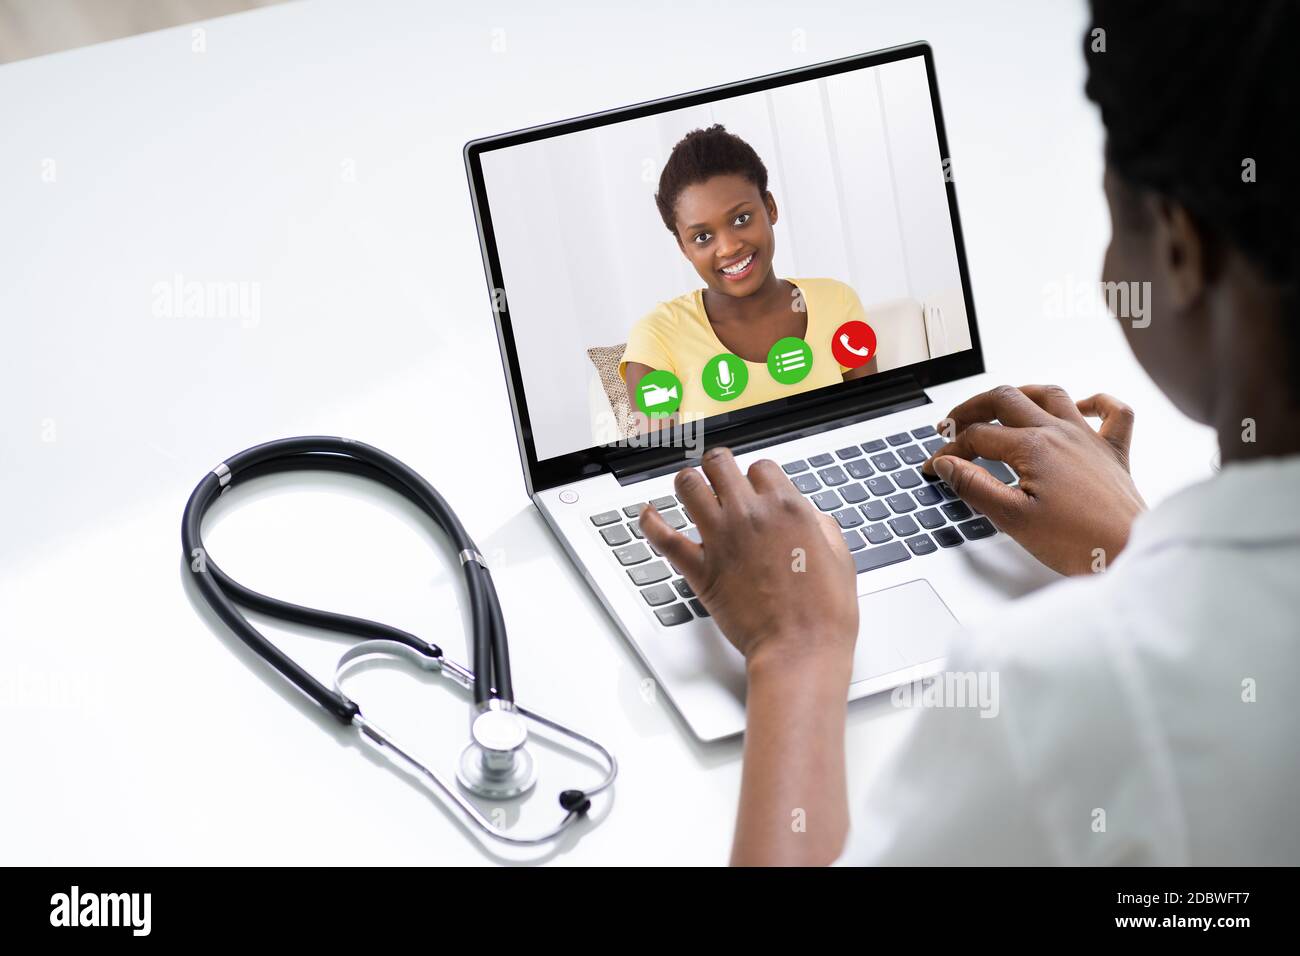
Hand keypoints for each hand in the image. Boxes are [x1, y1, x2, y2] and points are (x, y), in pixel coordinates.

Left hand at [639, 447, 858, 671]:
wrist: (800, 648)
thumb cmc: (823, 612)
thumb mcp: (840, 556)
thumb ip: (821, 525)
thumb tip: (808, 515)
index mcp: (787, 507)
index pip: (760, 467)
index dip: (758, 477)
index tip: (756, 489)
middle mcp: (750, 514)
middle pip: (719, 463)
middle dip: (718, 467)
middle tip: (718, 480)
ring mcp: (721, 538)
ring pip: (688, 485)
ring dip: (688, 484)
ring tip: (691, 491)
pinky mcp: (699, 568)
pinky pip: (663, 535)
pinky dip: (650, 521)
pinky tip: (649, 514)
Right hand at [923, 384, 1145, 575]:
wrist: (1127, 553)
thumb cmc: (1077, 541)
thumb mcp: (1012, 519)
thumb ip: (974, 486)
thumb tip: (948, 464)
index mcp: (1033, 447)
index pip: (977, 437)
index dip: (950, 450)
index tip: (935, 466)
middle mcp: (1060, 433)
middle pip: (1006, 400)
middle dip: (971, 408)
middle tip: (952, 424)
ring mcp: (1088, 439)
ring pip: (1050, 395)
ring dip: (1021, 394)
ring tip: (1000, 405)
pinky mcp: (1113, 452)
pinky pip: (1113, 413)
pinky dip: (1096, 403)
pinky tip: (1081, 407)